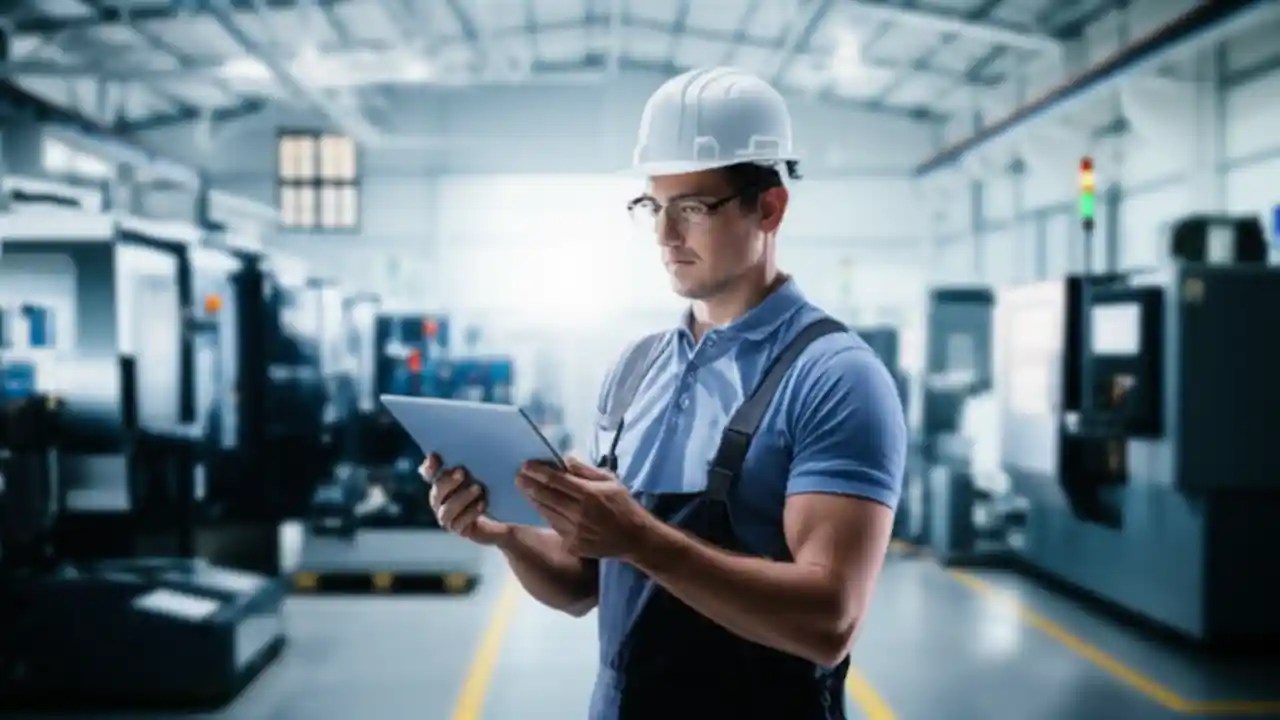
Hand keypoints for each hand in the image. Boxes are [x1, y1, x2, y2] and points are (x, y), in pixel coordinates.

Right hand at [420, 453, 510, 545]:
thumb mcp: (494, 469)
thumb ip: (484, 459)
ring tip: (478, 489)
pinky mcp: (461, 529)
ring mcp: (449, 516)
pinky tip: (482, 504)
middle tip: (462, 472)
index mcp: (446, 480)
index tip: (435, 457)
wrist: (513, 514)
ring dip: (460, 498)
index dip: (429, 467)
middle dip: (447, 481)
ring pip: (446, 510)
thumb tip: (486, 444)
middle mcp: (442, 499)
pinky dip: (470, 513)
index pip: (429, 473)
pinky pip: (458, 524)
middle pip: (436, 491)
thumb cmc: (500, 485)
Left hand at [516, 457, 655, 558]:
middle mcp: (579, 513)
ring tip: (524, 490)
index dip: (539, 472)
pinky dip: (547, 516)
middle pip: (546, 497)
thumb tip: (566, 460)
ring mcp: (574, 531)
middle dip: (529, 485)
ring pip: (547, 513)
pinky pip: (555, 527)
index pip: (557, 480)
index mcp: (589, 494)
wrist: (635, 538)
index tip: (525, 465)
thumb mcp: (611, 480)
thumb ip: (586, 470)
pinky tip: (541, 508)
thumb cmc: (623, 505)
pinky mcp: (573, 544)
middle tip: (518, 477)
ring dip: (534, 501)